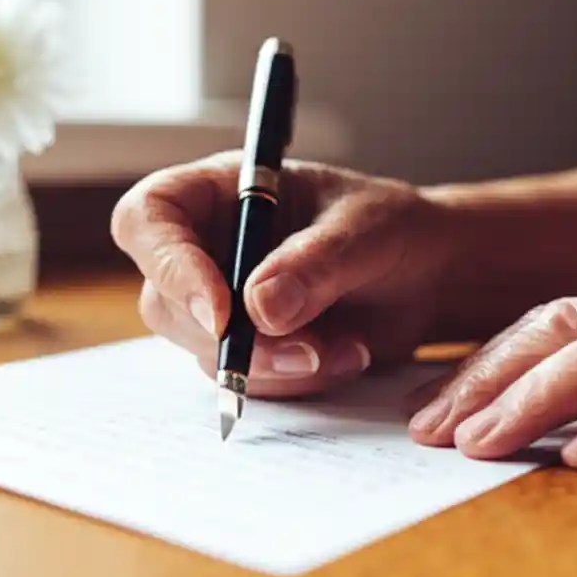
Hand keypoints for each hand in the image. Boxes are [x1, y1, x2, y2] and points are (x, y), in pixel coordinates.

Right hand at [111, 152, 453, 396]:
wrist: (428, 278)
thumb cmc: (393, 228)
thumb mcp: (365, 230)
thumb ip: (315, 262)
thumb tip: (258, 308)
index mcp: (219, 192)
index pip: (149, 219)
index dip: (166, 264)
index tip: (218, 312)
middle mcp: (207, 248)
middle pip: (163, 300)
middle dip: (232, 340)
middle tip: (305, 352)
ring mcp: (221, 304)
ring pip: (204, 353)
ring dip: (272, 367)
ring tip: (346, 349)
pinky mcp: (247, 350)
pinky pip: (245, 383)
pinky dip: (297, 382)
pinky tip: (347, 357)